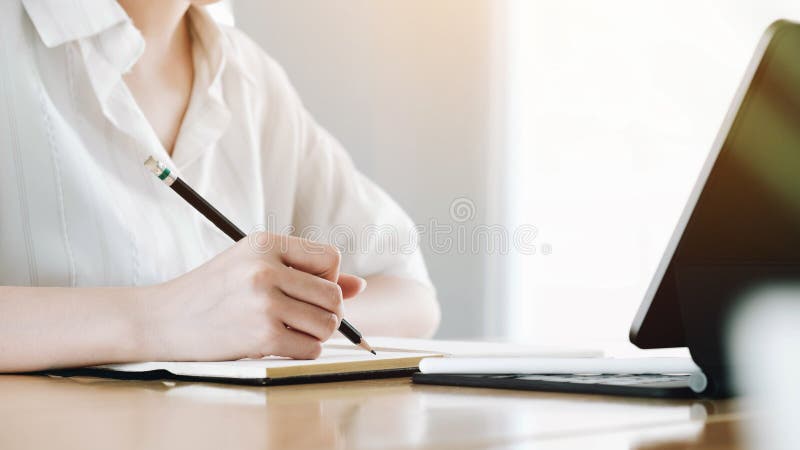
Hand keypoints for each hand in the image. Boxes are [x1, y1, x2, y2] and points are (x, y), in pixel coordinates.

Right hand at [140, 233, 365, 360]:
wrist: (162, 319)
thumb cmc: (213, 292)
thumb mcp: (253, 265)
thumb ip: (306, 272)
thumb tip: (359, 286)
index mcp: (266, 242)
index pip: (330, 258)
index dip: (328, 278)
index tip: (306, 290)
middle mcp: (266, 268)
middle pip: (333, 295)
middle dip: (326, 312)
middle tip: (302, 317)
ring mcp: (264, 302)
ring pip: (327, 324)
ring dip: (316, 334)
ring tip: (290, 331)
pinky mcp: (261, 335)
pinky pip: (310, 349)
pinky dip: (303, 352)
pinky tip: (279, 345)